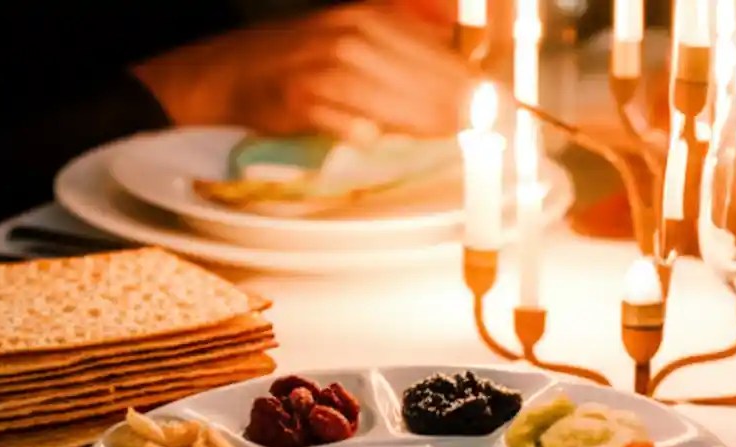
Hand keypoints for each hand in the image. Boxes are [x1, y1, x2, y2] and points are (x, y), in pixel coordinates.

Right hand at [135, 2, 472, 139]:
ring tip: (451, 138)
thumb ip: (405, 56)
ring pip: (392, 101)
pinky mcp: (302, 99)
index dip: (473, 84)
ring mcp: (326, 66)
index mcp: (372, 19)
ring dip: (424, 122)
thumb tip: (467, 85)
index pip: (437, 54)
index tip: (505, 110)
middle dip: (459, 107)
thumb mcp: (356, 39)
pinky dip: (364, 134)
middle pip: (422, 77)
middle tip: (491, 131)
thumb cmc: (302, 63)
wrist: (230, 71)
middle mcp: (353, 35)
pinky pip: (347, 123)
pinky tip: (376, 139)